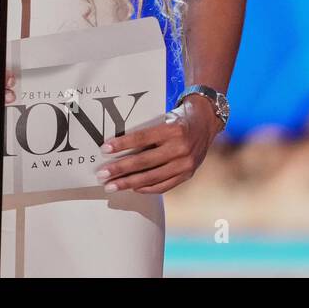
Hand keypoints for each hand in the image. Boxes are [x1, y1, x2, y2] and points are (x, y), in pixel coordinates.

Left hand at [96, 95, 220, 194]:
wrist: (205, 123)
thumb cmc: (178, 119)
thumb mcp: (164, 120)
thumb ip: (146, 134)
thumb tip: (117, 147)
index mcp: (172, 130)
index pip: (141, 138)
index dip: (122, 145)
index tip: (104, 149)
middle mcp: (180, 148)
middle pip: (144, 161)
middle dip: (120, 169)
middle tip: (102, 175)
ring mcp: (185, 164)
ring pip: (151, 177)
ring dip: (128, 183)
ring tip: (112, 186)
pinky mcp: (187, 174)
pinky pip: (163, 186)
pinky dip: (146, 188)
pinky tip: (132, 188)